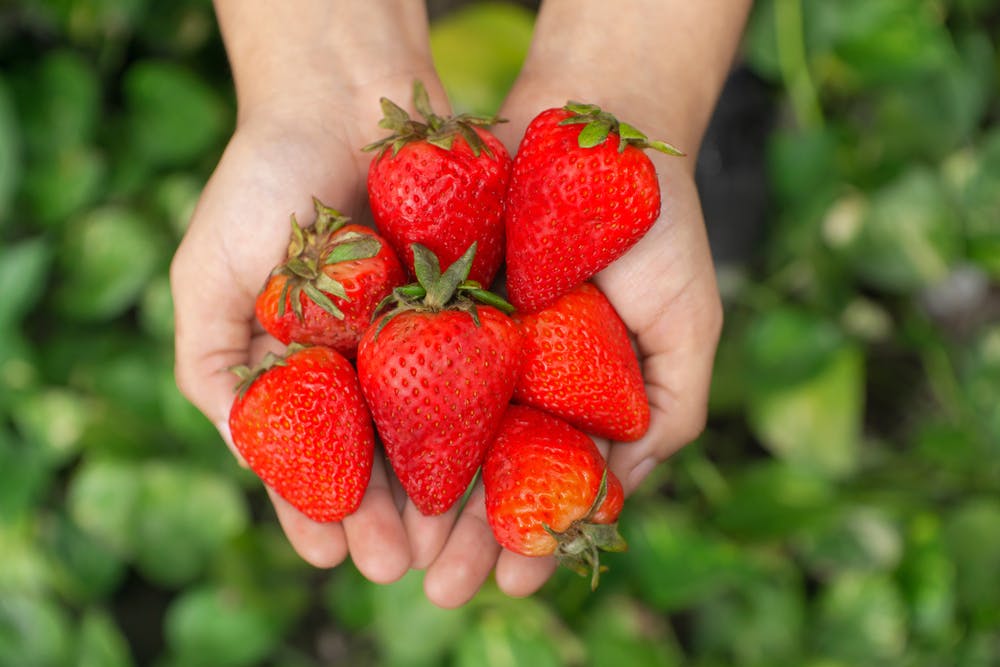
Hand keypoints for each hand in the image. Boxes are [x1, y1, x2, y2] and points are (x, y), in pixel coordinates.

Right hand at [170, 70, 447, 583]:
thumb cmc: (261, 180)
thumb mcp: (208, 275)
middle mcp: (366, 366)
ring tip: (449, 545)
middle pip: (381, 458)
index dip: (318, 508)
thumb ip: (212, 364)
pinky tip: (499, 470)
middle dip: (388, 516)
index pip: (313, 459)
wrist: (342, 95)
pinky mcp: (476, 309)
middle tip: (400, 568)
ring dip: (442, 492)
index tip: (330, 552)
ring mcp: (423, 341)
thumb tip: (243, 452)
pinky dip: (490, 425)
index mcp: (305, 371)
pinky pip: (486, 375)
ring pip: (437, 432)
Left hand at [406, 0, 748, 606]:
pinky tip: (360, 464)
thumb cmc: (659, 227)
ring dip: (411, 499)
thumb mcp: (689, 324)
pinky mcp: (421, 304)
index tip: (515, 579)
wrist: (598, 123)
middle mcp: (516, 382)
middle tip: (438, 588)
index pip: (545, 487)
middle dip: (461, 536)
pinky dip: (376, 419)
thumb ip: (671, 411)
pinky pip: (393, 370)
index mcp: (573, 399)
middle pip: (479, 475)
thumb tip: (621, 490)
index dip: (531, 536)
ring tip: (392, 553)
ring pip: (429, 436)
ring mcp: (468, 345)